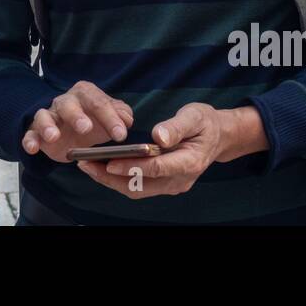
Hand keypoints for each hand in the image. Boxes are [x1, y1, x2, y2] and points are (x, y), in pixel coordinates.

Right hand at [21, 81, 134, 162]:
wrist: (71, 134)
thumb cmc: (94, 121)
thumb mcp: (110, 118)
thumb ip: (122, 115)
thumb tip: (126, 119)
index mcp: (86, 94)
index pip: (99, 103)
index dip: (110, 118)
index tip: (121, 135)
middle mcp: (66, 102)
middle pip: (69, 104)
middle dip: (77, 115)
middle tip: (86, 128)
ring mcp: (49, 115)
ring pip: (45, 115)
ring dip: (48, 125)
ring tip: (53, 136)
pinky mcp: (36, 131)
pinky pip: (30, 133)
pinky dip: (29, 139)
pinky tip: (32, 148)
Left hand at [76, 103, 240, 199]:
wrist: (219, 136)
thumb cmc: (205, 123)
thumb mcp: (195, 116)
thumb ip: (177, 126)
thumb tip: (159, 136)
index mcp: (189, 162)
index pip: (156, 169)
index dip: (131, 167)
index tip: (109, 162)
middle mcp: (180, 179)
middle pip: (141, 185)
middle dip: (111, 178)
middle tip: (86, 165)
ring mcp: (172, 185)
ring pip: (137, 190)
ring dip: (111, 181)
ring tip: (87, 166)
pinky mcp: (165, 184)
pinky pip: (139, 186)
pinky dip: (119, 179)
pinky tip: (102, 167)